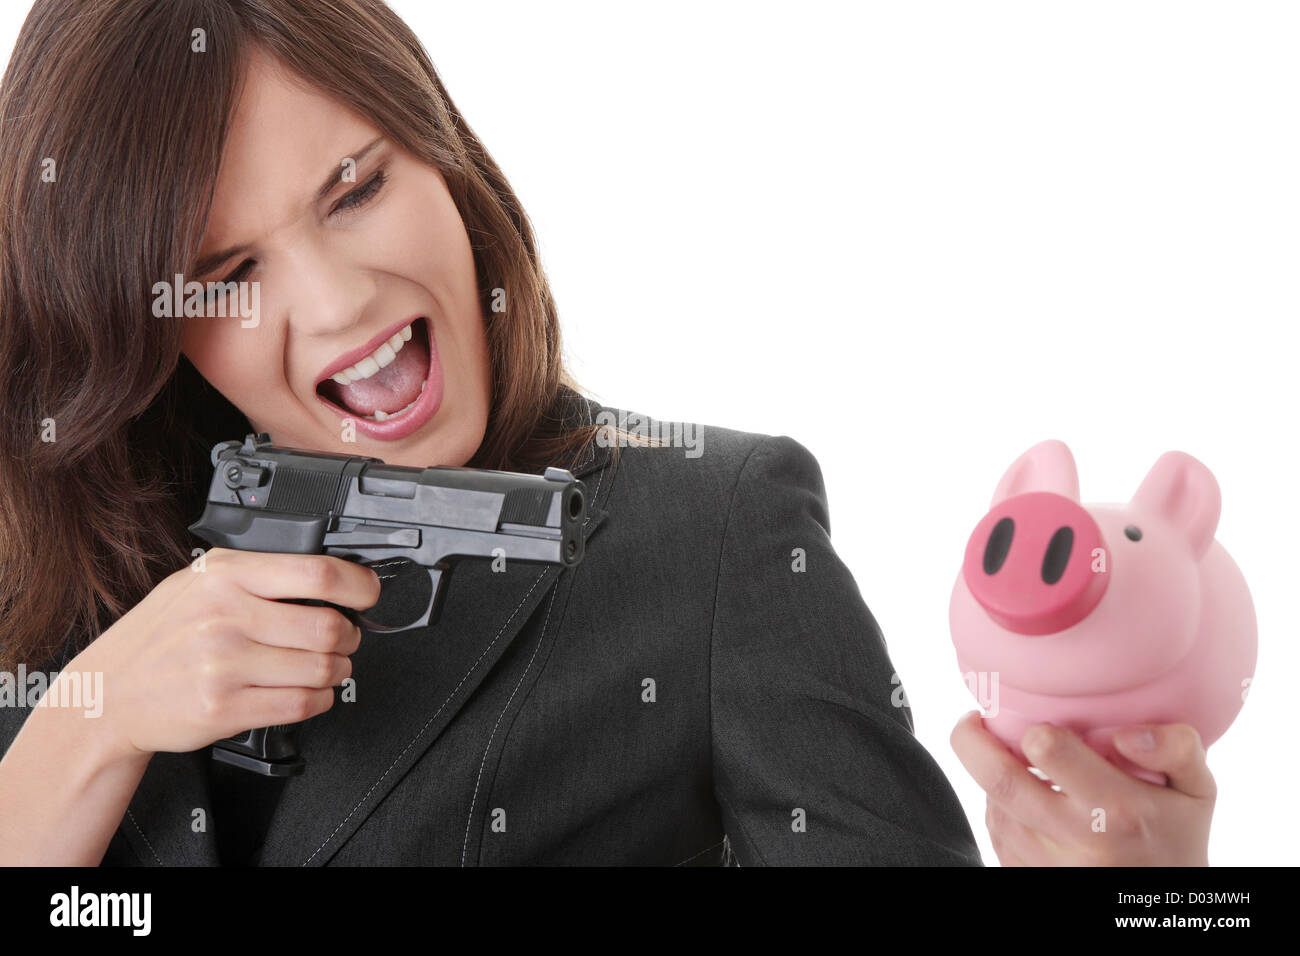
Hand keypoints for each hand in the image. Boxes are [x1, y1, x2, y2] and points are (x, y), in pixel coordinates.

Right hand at [69, 548, 381, 759]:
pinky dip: (319, 700)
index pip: (317, 573)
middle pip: (329, 626)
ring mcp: (224, 665)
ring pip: (322, 669)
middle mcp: (225, 617)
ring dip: (338, 671)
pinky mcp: (224, 709)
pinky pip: (300, 705)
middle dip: (351, 636)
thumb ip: (258, 574)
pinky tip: (309, 692)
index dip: (359, 585)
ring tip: (327, 666)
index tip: (368, 593)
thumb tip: (331, 575)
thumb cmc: (161, 634)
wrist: (109, 692)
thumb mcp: (199, 581)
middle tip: (346, 638)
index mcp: (226, 576)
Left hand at [950, 711, 1215, 865]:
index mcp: (1118, 808)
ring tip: (1013, 765)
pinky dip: (1001, 811)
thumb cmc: (1177, 836)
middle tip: (972, 721)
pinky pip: (997, 836)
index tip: (1037, 725)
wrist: (1165, 909)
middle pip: (1001, 780)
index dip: (1033, 728)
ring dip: (992, 780)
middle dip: (972, 742)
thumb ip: (1177, 748)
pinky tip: (1024, 803)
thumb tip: (1126, 734)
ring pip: (994, 807)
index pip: (1049, 750)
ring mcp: (1049, 866)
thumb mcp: (1197, 791)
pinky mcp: (1030, 879)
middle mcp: (1078, 839)